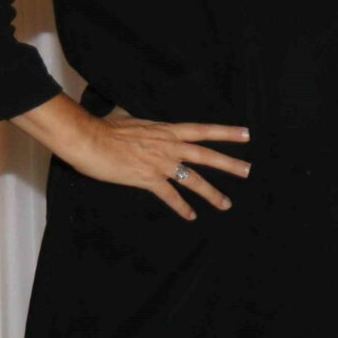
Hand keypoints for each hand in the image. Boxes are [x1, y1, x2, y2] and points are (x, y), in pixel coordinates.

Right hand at [12, 95, 250, 221]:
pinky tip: (191, 216)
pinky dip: (182, 207)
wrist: (88, 139)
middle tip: (248, 171)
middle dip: (229, 164)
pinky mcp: (147, 179)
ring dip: (212, 193)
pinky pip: (170, 196)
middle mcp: (169, 146)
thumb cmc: (105, 128)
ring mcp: (160, 163)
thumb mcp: (131, 121)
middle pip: (206, 155)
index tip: (247, 134)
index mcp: (167, 131)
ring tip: (226, 204)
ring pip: (193, 180)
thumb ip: (144, 126)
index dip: (226, 132)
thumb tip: (139, 123)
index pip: (203, 130)